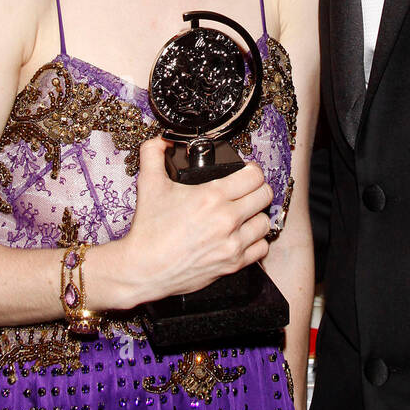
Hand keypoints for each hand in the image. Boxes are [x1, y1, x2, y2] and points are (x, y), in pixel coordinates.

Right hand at [114, 135, 273, 305]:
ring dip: (257, 215)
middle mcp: (227, 219)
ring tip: (246, 214)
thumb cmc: (148, 230)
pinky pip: (262, 248)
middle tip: (248, 191)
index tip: (247, 172)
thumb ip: (153, 154)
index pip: (254, 175)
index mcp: (212, 196)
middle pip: (265, 195)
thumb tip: (161, 141)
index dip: (252, 170)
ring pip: (265, 222)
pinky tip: (244, 236)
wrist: (144, 268)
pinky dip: (256, 241)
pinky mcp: (233, 264)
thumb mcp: (148, 184)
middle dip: (258, 189)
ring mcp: (232, 243)